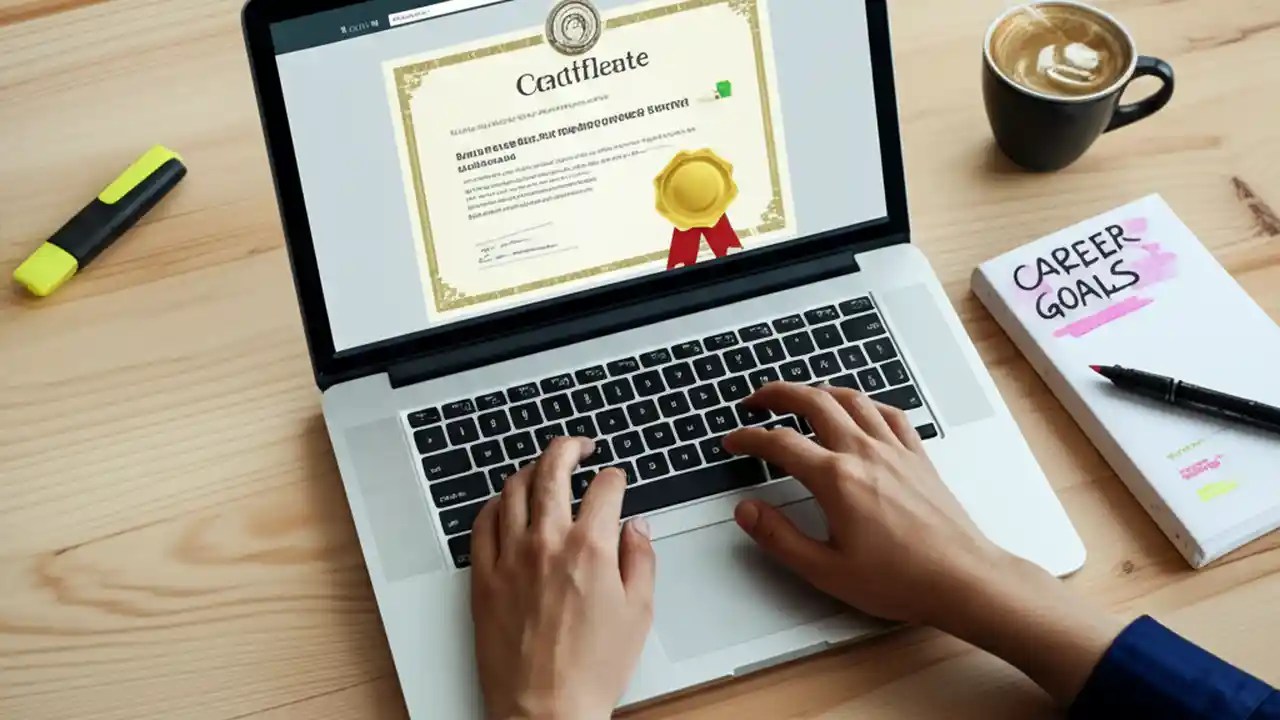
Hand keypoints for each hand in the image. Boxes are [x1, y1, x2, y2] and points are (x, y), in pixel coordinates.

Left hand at [470, 437, 655, 719]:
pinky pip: (482, 524)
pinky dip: (496, 504)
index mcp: (590, 548)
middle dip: (570, 448)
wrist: (545, 709)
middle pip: (553, 470)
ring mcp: (510, 557)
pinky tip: (506, 504)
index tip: (617, 480)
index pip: (605, 488)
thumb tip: (637, 527)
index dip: (616, 477)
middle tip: (579, 446)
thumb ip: (640, 559)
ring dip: (532, 469)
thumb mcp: (639, 612)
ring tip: (543, 468)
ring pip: (514, 489)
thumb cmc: (592, 670)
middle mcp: (546, 543)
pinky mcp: (484, 577)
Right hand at [723, 382, 1000, 626]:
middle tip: (757, 400)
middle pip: (814, 402)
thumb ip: (779, 537)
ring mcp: (894, 450)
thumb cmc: (901, 579)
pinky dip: (866, 403)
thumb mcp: (825, 569)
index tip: (734, 441)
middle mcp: (864, 453)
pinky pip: (889, 414)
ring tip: (800, 396)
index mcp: (837, 479)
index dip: (749, 438)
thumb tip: (746, 511)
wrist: (962, 579)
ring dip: (819, 390)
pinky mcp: (918, 457)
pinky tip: (859, 409)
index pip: (780, 443)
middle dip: (778, 393)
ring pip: (852, 399)